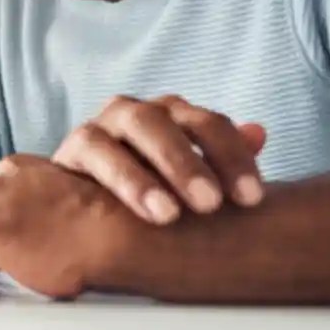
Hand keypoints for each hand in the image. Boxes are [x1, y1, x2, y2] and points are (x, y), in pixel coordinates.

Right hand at [53, 95, 266, 224]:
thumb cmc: (149, 189)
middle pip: (164, 122)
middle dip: (188, 163)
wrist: (82, 203)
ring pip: (126, 133)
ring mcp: (100, 127)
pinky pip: (91, 155)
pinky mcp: (70, 150)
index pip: (209, 124)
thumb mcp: (189, 179)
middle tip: (211, 204)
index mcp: (172, 115)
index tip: (253, 199)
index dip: (233, 157)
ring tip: (168, 216)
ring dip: (145, 175)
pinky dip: (114, 179)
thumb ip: (222, 159)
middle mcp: (136, 113)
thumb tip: (258, 134)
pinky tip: (128, 210)